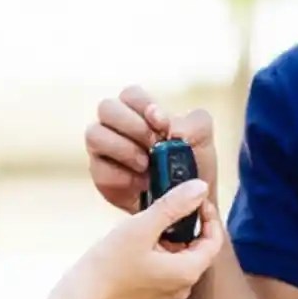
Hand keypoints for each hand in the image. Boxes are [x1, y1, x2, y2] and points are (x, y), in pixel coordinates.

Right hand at [75, 178, 224, 298]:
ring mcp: (167, 296)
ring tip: (151, 222)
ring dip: (172, 240)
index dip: (208, 216)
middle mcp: (183, 287)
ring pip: (180, 260)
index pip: (214, 240)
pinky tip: (139, 243)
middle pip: (197, 249)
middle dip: (188, 226)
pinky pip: (165, 271)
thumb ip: (174, 205)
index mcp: (188, 271)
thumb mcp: (143, 226)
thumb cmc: (110, 263)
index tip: (194, 198)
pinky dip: (160, 254)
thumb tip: (200, 188)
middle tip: (170, 205)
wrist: (82, 297)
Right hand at [86, 85, 218, 213]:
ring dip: (124, 149)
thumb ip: (192, 124)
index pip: (131, 94)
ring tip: (146, 165)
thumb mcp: (203, 140)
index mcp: (141, 111)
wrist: (187, 203)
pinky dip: (123, 176)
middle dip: (133, 126)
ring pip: (94, 134)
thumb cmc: (192, 165)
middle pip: (107, 108)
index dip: (143, 105)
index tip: (162, 124)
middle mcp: (117, 125)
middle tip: (154, 145)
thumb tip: (167, 123)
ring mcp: (105, 149)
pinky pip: (99, 168)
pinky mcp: (101, 174)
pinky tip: (143, 183)